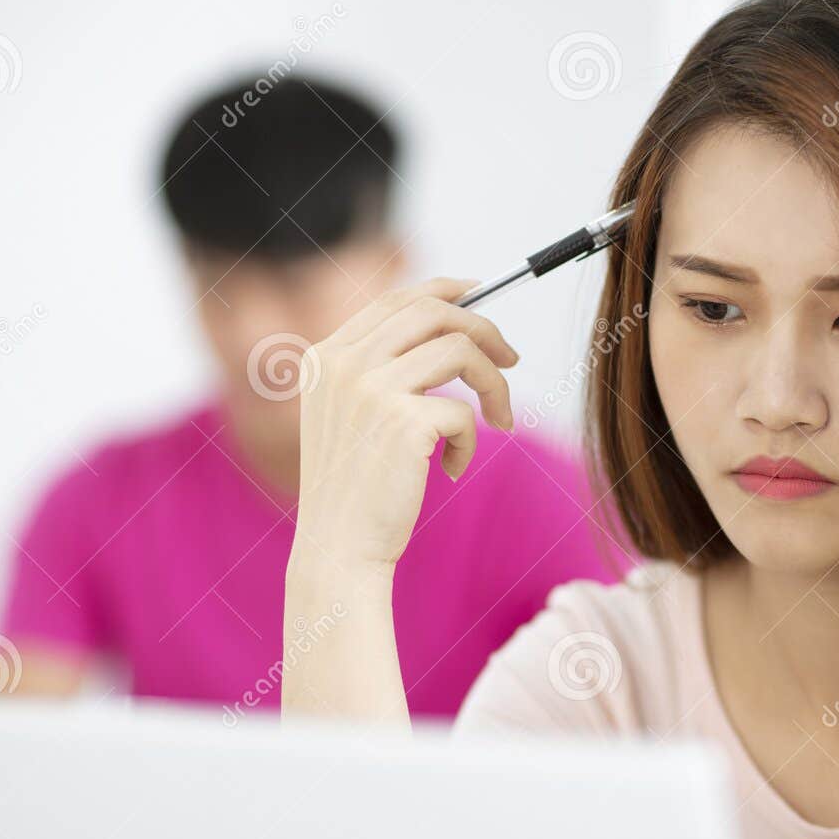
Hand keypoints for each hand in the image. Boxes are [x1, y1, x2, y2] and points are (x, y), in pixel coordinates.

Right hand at [292, 277, 518, 569]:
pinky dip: (470, 441)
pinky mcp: (402, 421)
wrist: (337, 548)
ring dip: (493, 386)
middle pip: (433, 312)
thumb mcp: (353, 417)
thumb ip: (384, 371)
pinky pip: (465, 412)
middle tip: (511, 360)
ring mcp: (369, 388)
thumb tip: (457, 332)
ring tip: (499, 420)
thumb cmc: (356, 489)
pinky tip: (451, 469)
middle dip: (485, 329)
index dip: (445, 290)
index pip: (395, 299)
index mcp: (326, 357)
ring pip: (460, 351)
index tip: (480, 295)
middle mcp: (343, 363)